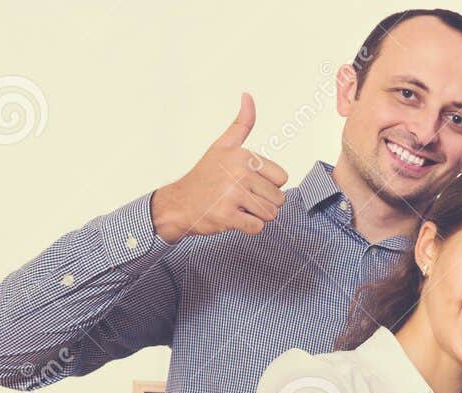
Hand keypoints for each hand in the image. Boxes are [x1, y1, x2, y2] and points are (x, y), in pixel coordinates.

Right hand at [151, 94, 288, 243]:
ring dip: (256, 215)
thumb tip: (248, 95)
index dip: (268, 184)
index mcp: (244, 156)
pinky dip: (247, 227)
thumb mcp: (223, 145)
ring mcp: (233, 194)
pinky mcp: (228, 216)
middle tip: (239, 197)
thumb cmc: (205, 176)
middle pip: (279, 199)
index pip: (283, 178)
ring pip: (271, 214)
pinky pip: (257, 228)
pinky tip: (232, 217)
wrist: (179, 203)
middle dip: (262, 202)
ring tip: (235, 206)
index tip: (246, 182)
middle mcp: (239, 172)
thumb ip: (241, 124)